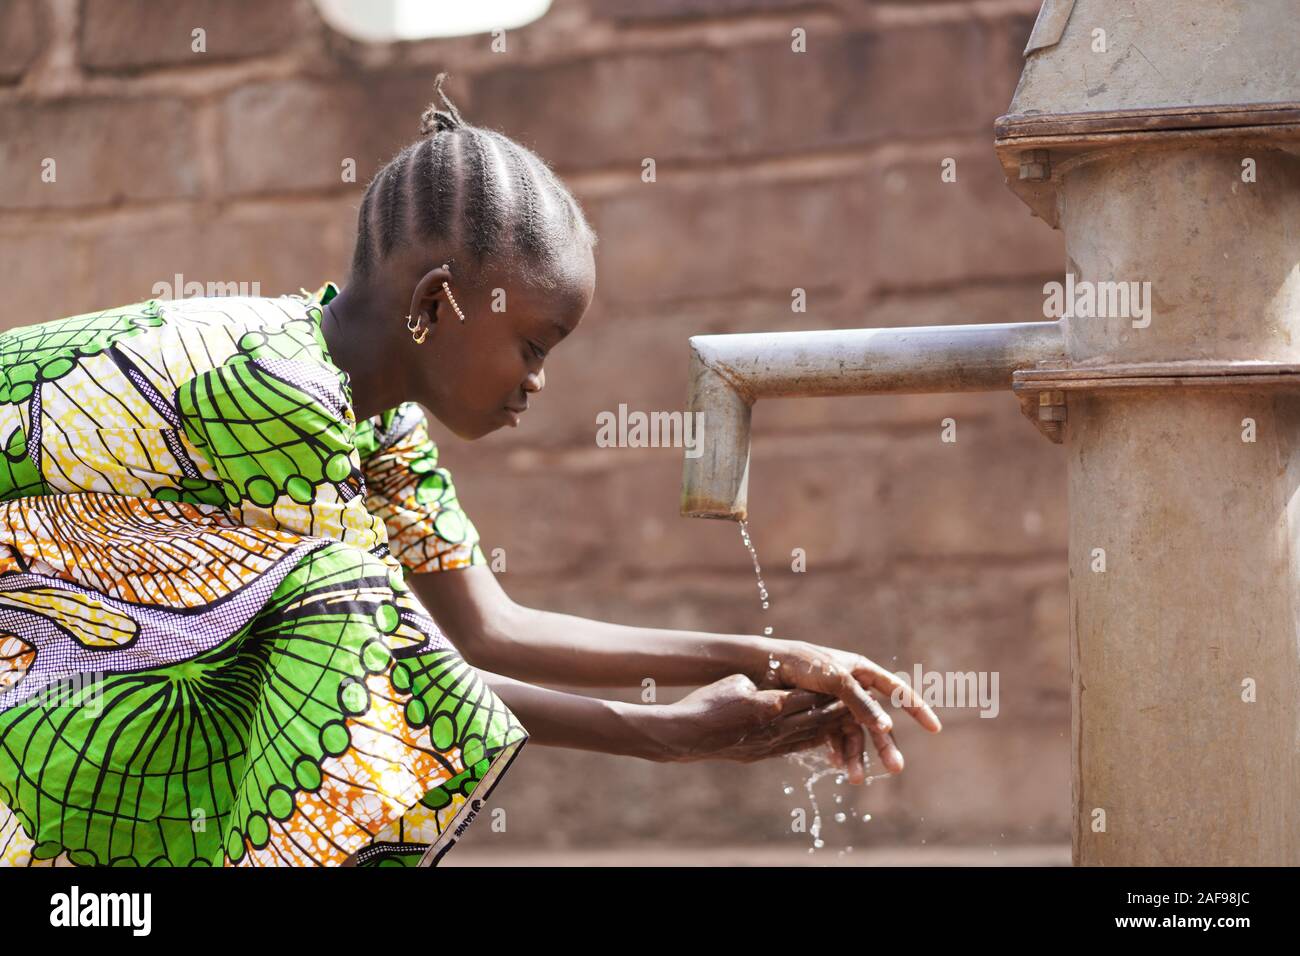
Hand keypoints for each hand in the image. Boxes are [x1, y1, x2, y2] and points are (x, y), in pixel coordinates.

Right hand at [644, 674, 850, 764]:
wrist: (686, 735)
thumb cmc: (707, 703)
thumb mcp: (736, 683)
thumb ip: (763, 685)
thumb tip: (778, 688)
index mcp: (770, 706)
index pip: (810, 698)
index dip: (831, 693)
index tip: (848, 687)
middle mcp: (775, 729)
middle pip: (816, 720)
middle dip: (838, 712)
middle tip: (858, 705)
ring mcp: (768, 745)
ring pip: (808, 737)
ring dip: (829, 729)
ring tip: (845, 721)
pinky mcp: (761, 755)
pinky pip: (793, 747)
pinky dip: (810, 740)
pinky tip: (819, 736)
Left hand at [750, 640, 942, 782]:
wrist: (762, 669)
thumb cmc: (801, 664)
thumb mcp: (836, 680)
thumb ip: (861, 703)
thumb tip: (887, 729)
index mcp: (861, 670)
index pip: (897, 690)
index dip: (917, 708)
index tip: (935, 729)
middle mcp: (852, 688)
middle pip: (878, 721)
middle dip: (886, 746)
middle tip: (896, 769)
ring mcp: (836, 704)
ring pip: (855, 735)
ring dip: (857, 756)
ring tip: (854, 778)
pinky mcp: (818, 717)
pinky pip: (834, 739)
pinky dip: (837, 752)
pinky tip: (837, 764)